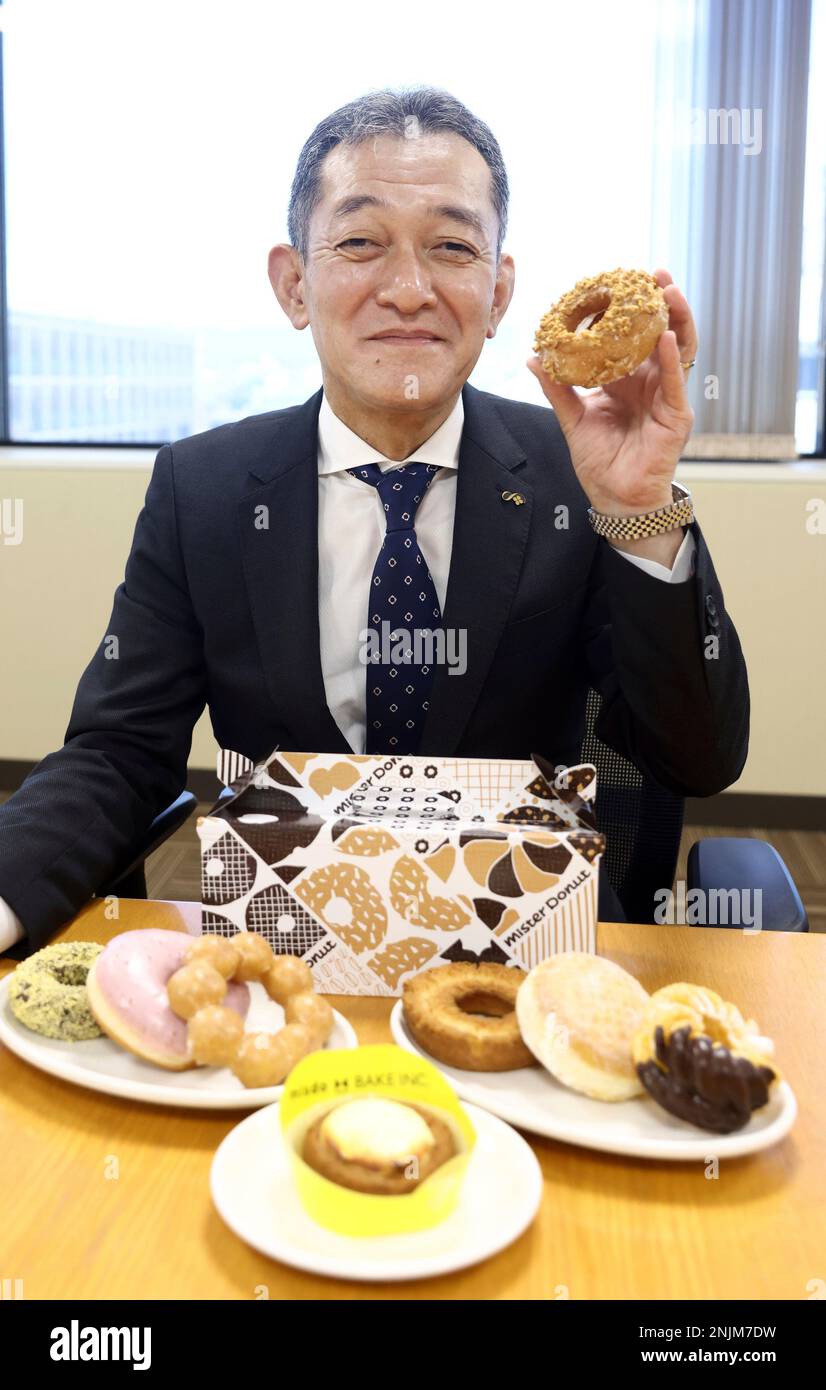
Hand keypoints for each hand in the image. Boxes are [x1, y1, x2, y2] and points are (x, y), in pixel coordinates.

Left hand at [526, 268, 696, 516]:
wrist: (615, 498)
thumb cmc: (600, 461)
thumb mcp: (573, 419)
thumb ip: (557, 388)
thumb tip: (534, 358)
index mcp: (627, 379)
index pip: (631, 336)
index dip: (628, 310)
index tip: (618, 282)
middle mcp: (650, 382)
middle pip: (660, 333)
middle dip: (660, 303)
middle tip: (654, 273)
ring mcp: (666, 397)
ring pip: (677, 350)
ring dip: (675, 319)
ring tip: (668, 292)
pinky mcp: (676, 416)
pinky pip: (675, 383)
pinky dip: (670, 359)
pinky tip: (665, 337)